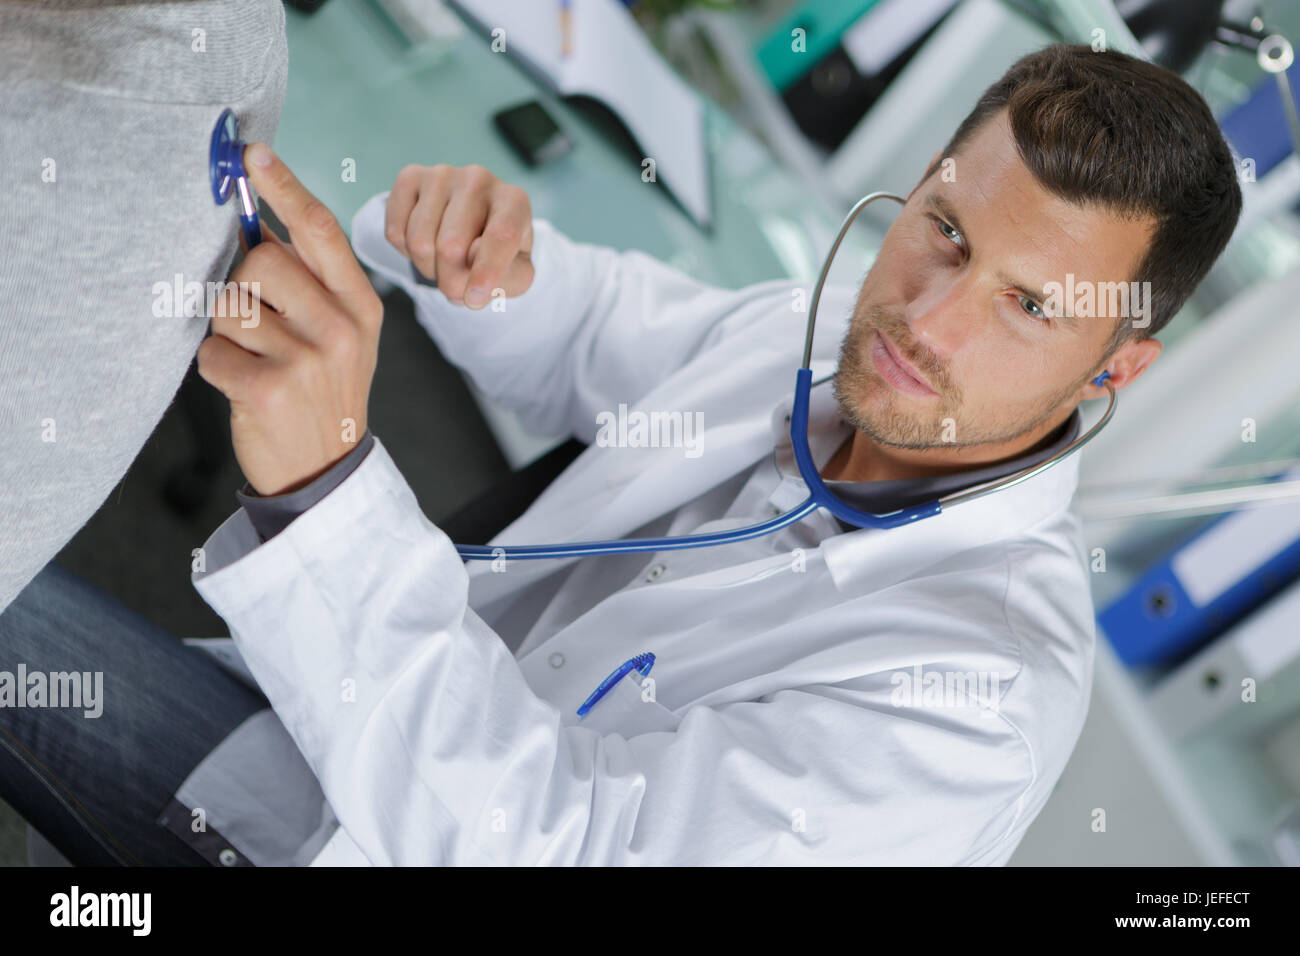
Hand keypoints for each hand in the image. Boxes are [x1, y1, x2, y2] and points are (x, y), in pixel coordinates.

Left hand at [198, 143, 381, 496]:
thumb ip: (308, 282)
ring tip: (256, 362)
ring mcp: (308, 360)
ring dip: (227, 334)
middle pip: (261, 263)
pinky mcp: (270, 389)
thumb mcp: (339, 335)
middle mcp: (341, 328)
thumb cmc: (323, 392)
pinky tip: (244, 388)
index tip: (253, 155)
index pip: (319, 230)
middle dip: (242, 288)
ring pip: (229, 308)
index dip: (283, 187)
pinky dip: (216, 369)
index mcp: (361, 306)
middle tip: (257, 324)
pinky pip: (212, 352)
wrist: (326, 470)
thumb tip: (252, 223)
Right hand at [384, 163, 534, 308]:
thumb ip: (506, 276)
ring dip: (427, 269)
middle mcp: (479, 179)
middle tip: (457, 286)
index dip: (486, 271)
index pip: (501, 235)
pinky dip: (405, 252)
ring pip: (419, 242)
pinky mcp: (410, 177)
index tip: (473, 300)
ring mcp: (442, 174)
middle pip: (451, 247)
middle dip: (450, 282)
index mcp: (514, 202)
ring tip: (442, 263)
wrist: (469, 226)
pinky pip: (395, 232)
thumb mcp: (515, 276)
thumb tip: (471, 256)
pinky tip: (425, 242)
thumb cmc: (496, 255)